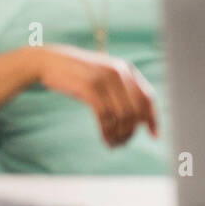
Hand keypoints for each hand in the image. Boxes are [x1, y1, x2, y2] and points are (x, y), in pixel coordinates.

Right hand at [34, 45, 158, 146]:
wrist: (49, 61)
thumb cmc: (79, 74)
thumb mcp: (104, 76)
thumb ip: (122, 90)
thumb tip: (141, 119)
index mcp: (127, 69)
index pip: (148, 97)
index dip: (153, 118)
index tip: (155, 136)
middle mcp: (119, 72)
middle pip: (137, 110)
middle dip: (132, 131)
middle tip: (123, 143)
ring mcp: (105, 79)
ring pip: (122, 115)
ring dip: (120, 134)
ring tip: (114, 144)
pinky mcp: (89, 87)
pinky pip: (105, 116)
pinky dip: (107, 132)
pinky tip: (106, 140)